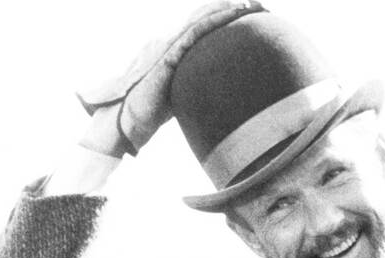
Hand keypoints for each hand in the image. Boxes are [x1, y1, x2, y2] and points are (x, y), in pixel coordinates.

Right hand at [76, 1, 264, 155]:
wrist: (128, 120)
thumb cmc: (152, 111)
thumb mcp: (182, 93)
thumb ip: (196, 85)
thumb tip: (219, 94)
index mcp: (174, 49)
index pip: (202, 28)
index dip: (223, 18)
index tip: (248, 13)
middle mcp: (170, 42)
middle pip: (204, 19)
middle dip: (229, 8)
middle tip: (256, 3)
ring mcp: (167, 47)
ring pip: (199, 22)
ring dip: (223, 11)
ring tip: (247, 4)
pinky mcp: (166, 58)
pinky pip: (190, 36)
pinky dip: (208, 25)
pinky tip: (225, 17)